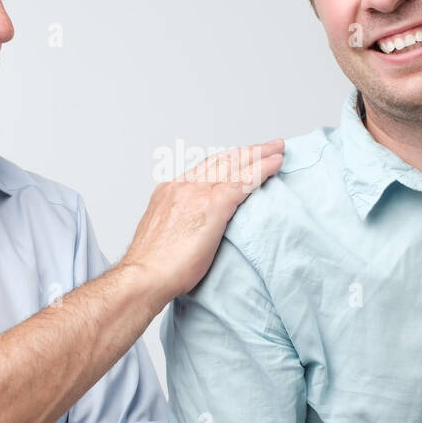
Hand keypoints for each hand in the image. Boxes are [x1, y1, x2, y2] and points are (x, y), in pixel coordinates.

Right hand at [121, 140, 283, 303]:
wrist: (144, 276)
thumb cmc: (154, 268)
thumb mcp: (166, 236)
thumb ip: (181, 225)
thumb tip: (194, 232)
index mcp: (169, 191)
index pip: (203, 168)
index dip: (226, 161)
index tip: (240, 159)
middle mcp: (182, 185)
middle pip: (221, 160)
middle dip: (246, 151)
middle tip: (267, 146)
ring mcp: (197, 192)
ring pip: (235, 164)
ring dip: (259, 154)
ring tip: (277, 149)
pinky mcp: (213, 205)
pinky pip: (244, 181)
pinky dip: (262, 169)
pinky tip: (276, 164)